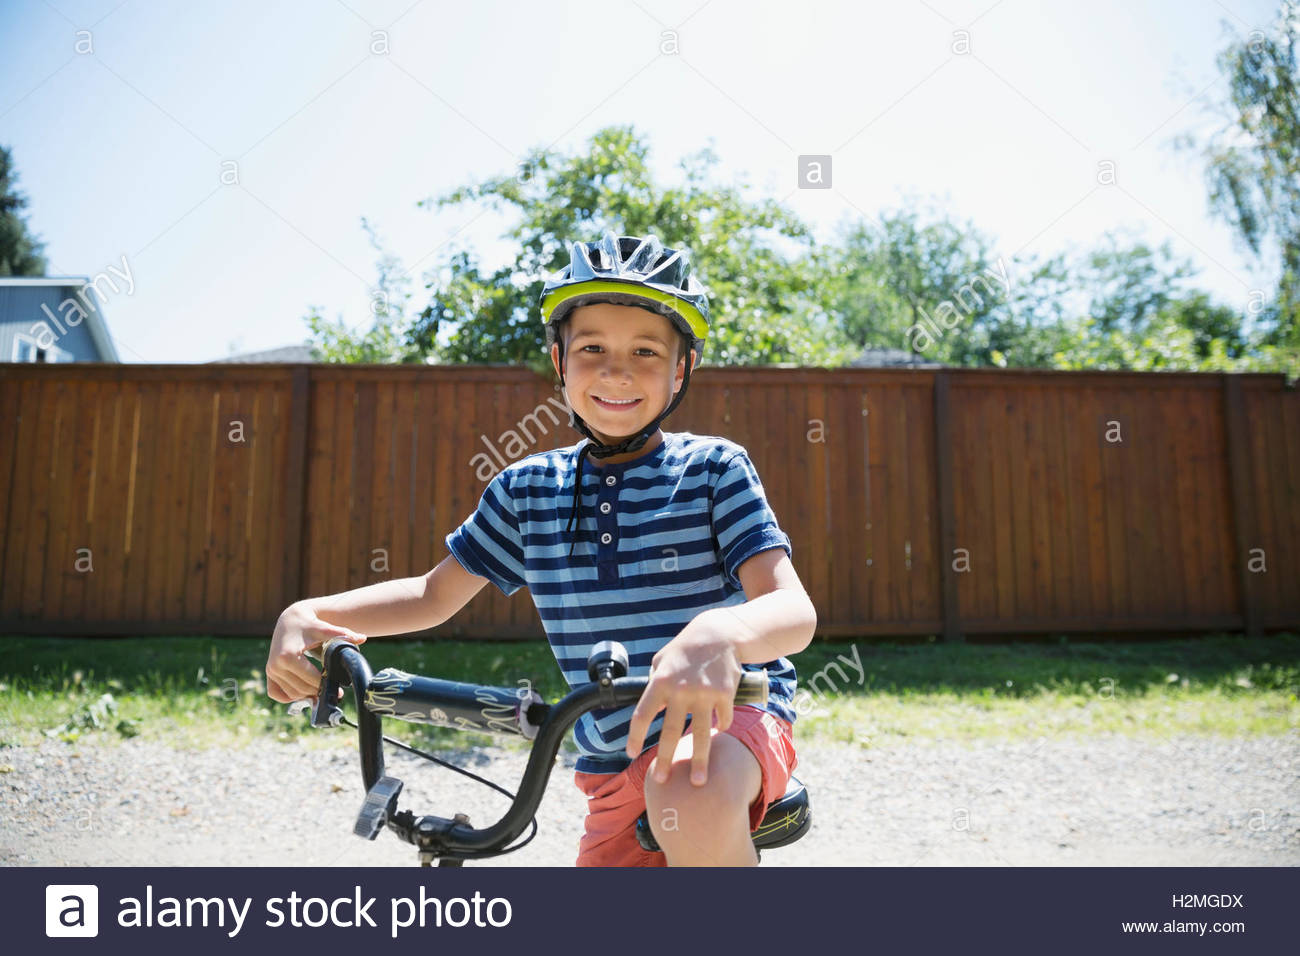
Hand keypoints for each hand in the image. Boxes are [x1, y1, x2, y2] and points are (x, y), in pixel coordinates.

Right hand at [265, 603, 366, 703]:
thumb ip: (342, 634)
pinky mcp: (268, 673)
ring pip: (291, 694)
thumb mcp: (324, 628)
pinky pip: (277, 693)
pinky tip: (304, 691)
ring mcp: (270, 670)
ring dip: (306, 695)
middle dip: (318, 691)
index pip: (310, 680)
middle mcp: (276, 665)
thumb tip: (363, 638)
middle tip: (334, 692)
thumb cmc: (309, 624)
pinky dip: (289, 696)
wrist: (290, 619)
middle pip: (301, 689)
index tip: (339, 687)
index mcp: (288, 656)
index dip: (326, 684)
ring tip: (321, 691)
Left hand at [624, 609, 742, 786]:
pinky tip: (718, 732)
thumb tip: (650, 704)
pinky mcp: (725, 694)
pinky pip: (722, 719)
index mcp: (661, 681)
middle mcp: (681, 690)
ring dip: (699, 760)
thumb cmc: (687, 647)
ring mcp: (705, 693)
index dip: (635, 736)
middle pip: (671, 732)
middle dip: (666, 759)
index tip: (631, 753)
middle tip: (661, 780)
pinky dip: (720, 727)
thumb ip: (654, 680)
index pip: (643, 714)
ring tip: (698, 781)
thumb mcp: (662, 658)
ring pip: (701, 734)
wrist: (720, 633)